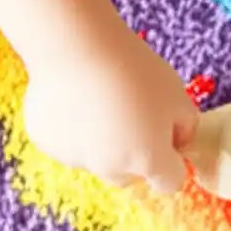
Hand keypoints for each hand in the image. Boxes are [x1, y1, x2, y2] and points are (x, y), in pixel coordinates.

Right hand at [21, 26, 198, 194]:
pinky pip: (65, 143)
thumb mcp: (178, 94)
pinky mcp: (46, 144)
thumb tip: (176, 141)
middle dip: (133, 156)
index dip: (171, 162)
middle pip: (128, 176)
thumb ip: (185, 127)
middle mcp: (111, 169)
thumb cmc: (134, 69)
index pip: (168, 182)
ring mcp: (75, 159)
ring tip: (95, 103)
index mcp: (147, 161)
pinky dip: (70, 130)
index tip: (165, 139)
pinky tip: (70, 99)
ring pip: (94, 160)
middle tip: (129, 117)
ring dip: (99, 143)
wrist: (76, 47)